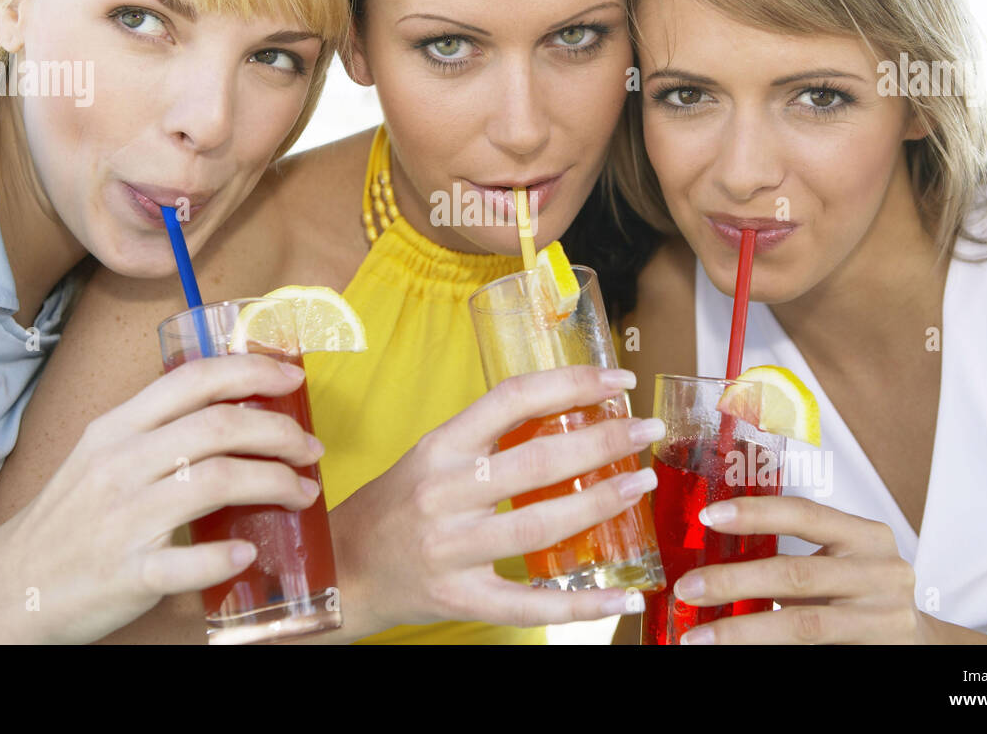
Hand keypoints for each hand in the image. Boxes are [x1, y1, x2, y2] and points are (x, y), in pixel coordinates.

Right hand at [0, 353, 323, 643]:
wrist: (10, 588)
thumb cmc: (69, 520)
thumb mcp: (101, 456)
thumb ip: (158, 429)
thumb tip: (234, 408)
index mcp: (116, 429)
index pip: (193, 379)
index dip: (252, 370)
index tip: (294, 376)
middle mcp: (119, 466)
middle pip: (218, 427)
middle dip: (279, 431)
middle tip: (311, 448)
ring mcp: (121, 520)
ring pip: (215, 481)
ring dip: (274, 483)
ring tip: (302, 492)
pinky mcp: (126, 574)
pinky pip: (185, 561)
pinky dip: (224, 556)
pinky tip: (250, 552)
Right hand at [327, 365, 660, 636]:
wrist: (340, 570)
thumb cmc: (393, 507)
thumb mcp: (429, 456)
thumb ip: (486, 439)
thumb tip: (565, 413)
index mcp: (439, 447)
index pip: (512, 399)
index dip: (571, 383)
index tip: (617, 381)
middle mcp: (444, 493)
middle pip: (537, 461)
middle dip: (603, 442)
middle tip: (646, 431)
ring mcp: (451, 549)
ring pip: (539, 526)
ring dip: (599, 504)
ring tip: (641, 486)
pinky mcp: (460, 597)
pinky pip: (529, 604)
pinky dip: (581, 604)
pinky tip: (622, 595)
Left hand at [672, 496, 925, 644]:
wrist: (924, 644)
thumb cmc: (865, 595)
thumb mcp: (843, 562)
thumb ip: (797, 555)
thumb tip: (714, 561)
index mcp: (867, 537)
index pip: (805, 514)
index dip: (755, 513)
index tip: (708, 516)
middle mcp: (882, 572)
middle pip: (795, 574)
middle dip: (733, 581)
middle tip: (688, 588)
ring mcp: (885, 617)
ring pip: (803, 623)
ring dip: (742, 632)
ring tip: (699, 637)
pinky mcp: (881, 650)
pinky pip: (814, 651)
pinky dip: (769, 651)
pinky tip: (734, 653)